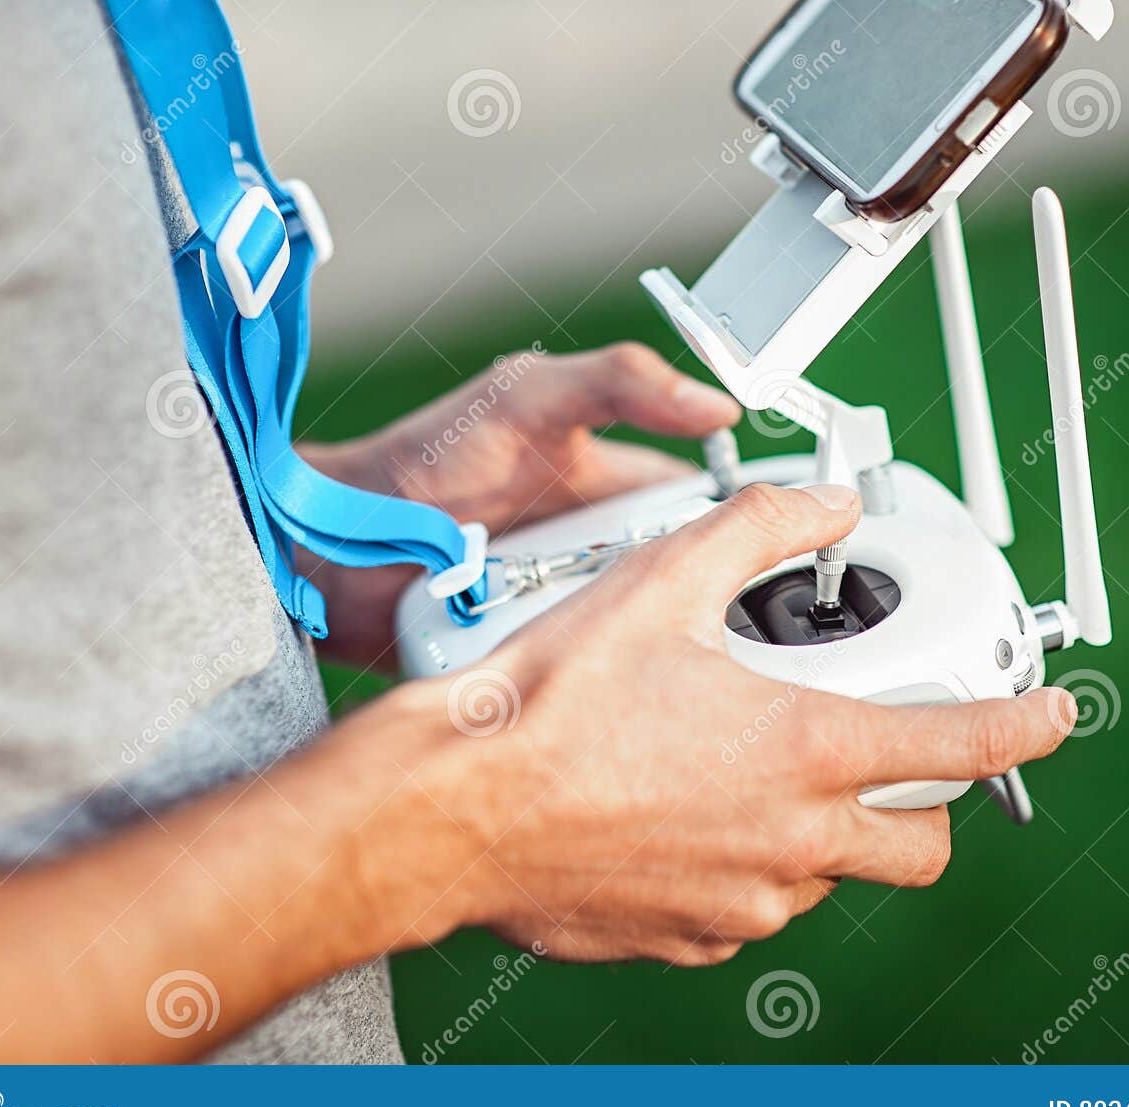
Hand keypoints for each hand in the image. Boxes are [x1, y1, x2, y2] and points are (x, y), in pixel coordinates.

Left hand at [299, 342, 739, 666]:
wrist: (331, 548)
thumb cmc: (422, 459)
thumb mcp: (527, 397)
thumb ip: (619, 384)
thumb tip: (719, 406)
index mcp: (620, 488)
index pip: (713, 509)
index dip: (756, 526)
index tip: (797, 549)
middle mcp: (606, 556)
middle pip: (688, 587)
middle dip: (708, 606)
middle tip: (723, 623)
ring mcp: (572, 614)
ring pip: (645, 642)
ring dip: (654, 653)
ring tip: (667, 665)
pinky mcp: (538, 665)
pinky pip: (589, 681)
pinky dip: (599, 685)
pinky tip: (612, 700)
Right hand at [407, 483, 1077, 965]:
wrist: (452, 806)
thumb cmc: (548, 703)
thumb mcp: (663, 585)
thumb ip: (759, 532)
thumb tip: (817, 505)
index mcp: (806, 752)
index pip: (962, 747)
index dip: (1025, 725)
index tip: (1051, 715)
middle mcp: (790, 841)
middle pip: (919, 849)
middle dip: (924, 807)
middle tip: (879, 756)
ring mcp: (741, 902)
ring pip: (828, 880)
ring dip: (817, 832)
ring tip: (747, 773)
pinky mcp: (687, 938)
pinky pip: (747, 910)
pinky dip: (742, 867)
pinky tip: (682, 817)